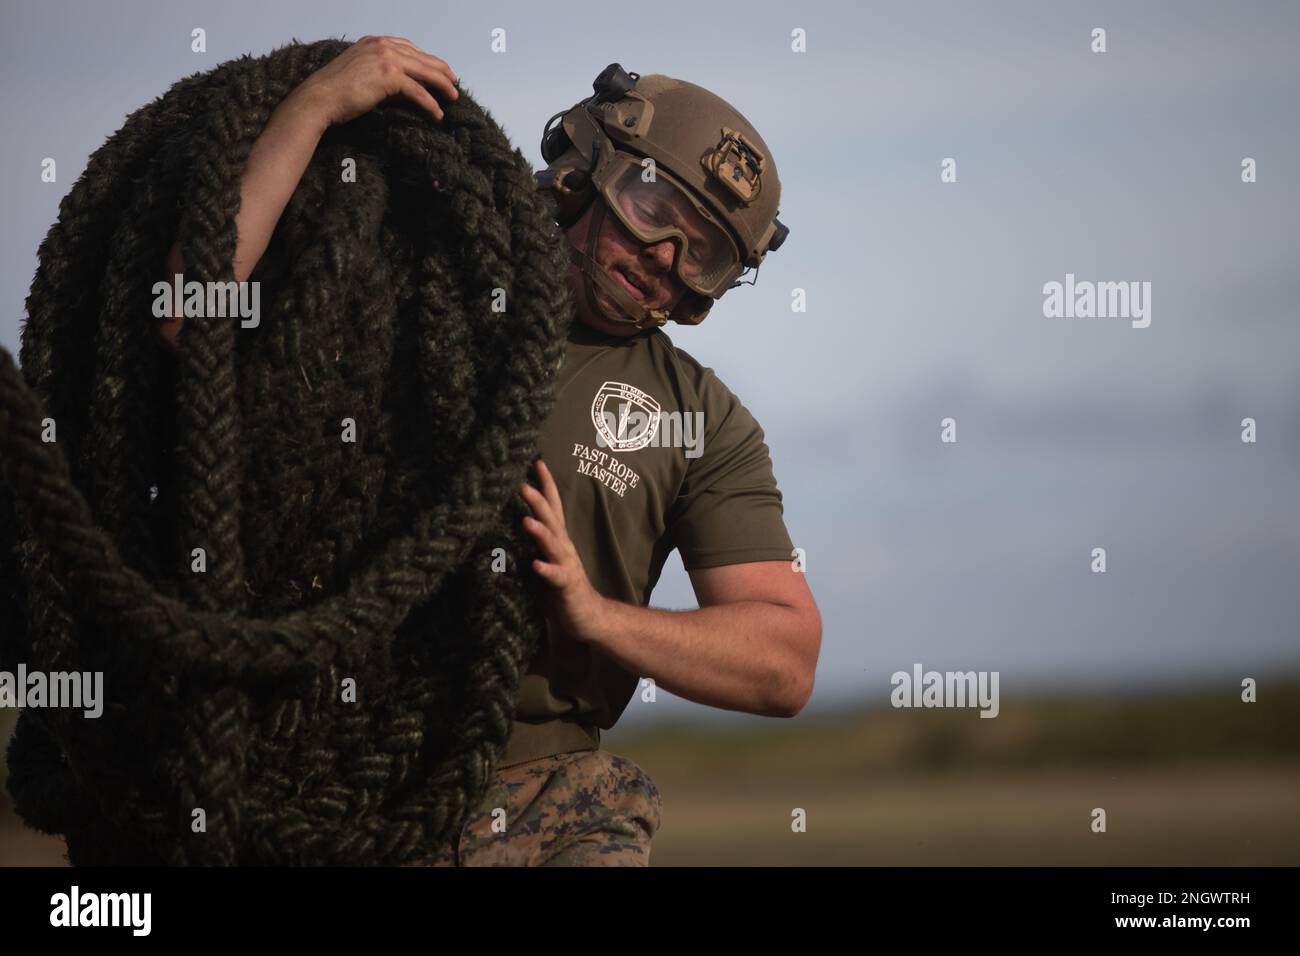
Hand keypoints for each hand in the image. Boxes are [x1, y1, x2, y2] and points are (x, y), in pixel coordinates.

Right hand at [293, 35, 459, 127]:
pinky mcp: (389, 77)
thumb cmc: (335, 92)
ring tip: (453, 97)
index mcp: (375, 42)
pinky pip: (418, 91)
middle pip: (422, 57)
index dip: (427, 59)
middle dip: (441, 70)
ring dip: (443, 85)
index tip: (439, 69)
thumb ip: (385, 77)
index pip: (409, 48)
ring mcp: (386, 59)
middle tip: (454, 82)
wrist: (319, 98)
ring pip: (425, 72)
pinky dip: (430, 103)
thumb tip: (409, 90)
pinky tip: (438, 113)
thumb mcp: (362, 75)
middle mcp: (382, 46)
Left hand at [520, 458, 608, 645]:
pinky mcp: (567, 587)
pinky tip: (536, 564)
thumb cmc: (564, 588)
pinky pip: (556, 577)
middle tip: (522, 484)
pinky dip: (546, 570)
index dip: (546, 485)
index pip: (553, 507)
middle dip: (538, 500)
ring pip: (553, 545)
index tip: (536, 462)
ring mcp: (566, 566)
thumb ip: (538, 541)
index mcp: (558, 541)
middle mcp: (564, 549)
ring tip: (526, 520)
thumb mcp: (548, 559)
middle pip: (552, 520)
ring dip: (541, 532)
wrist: (590, 618)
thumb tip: (514, 520)